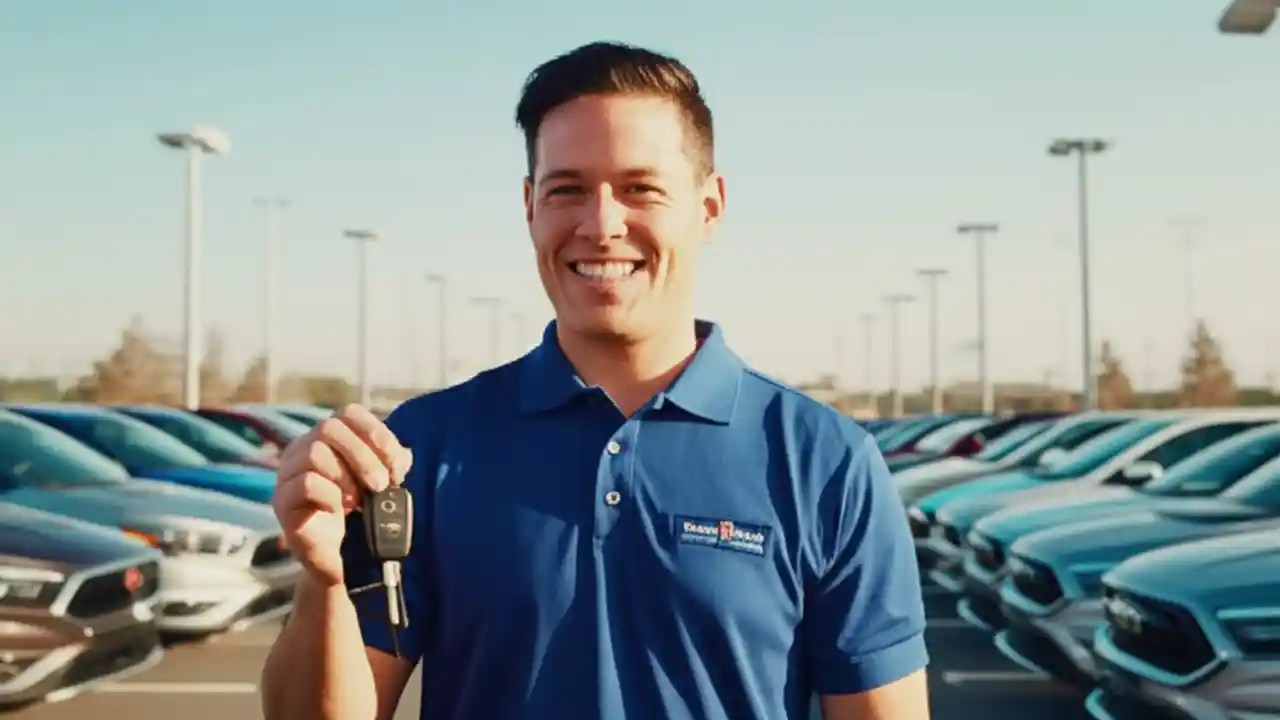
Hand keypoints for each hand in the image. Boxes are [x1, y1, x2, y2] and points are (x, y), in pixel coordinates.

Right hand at [271, 404, 412, 586]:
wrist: (344, 561)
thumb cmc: (363, 516)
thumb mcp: (383, 484)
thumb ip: (392, 463)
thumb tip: (404, 455)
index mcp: (328, 439)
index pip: (348, 413)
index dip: (376, 433)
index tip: (397, 466)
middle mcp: (303, 449)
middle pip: (330, 428)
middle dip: (363, 456)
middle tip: (381, 485)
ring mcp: (288, 474)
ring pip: (314, 452)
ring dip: (346, 476)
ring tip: (359, 501)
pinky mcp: (282, 502)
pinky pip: (304, 483)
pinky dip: (330, 494)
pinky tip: (340, 509)